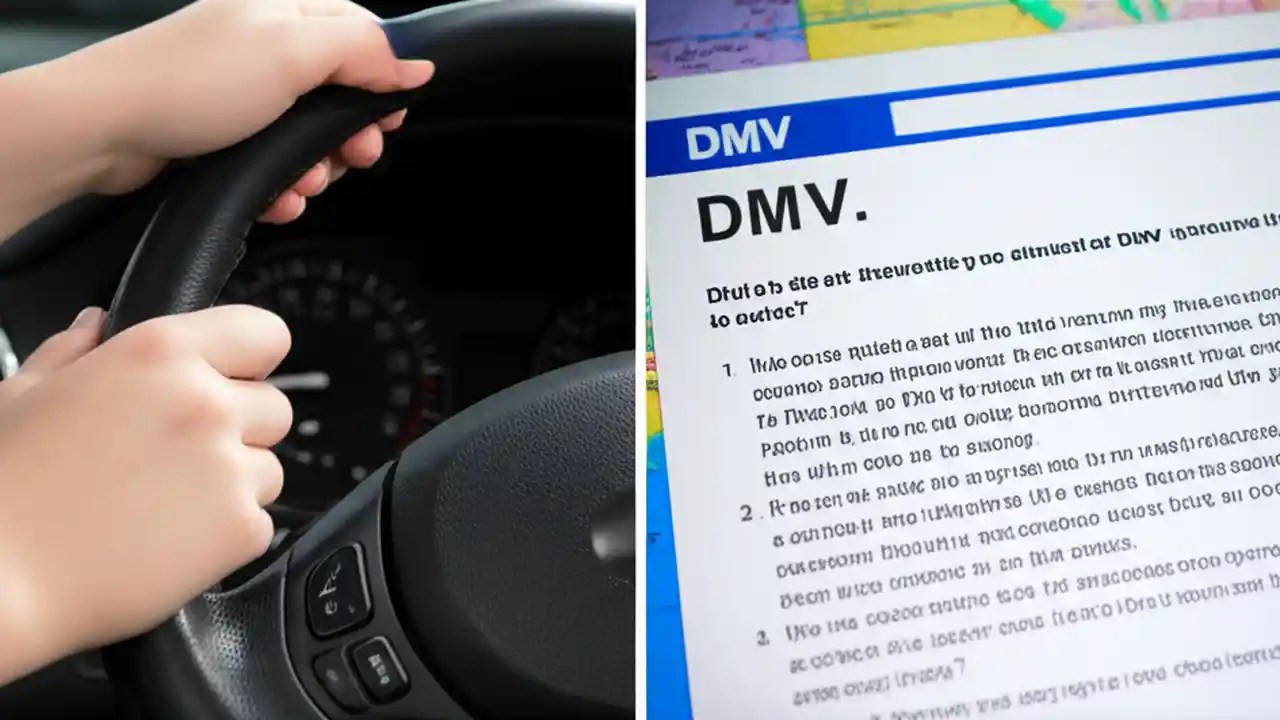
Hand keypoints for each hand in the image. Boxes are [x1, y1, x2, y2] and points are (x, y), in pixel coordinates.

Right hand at [0, 306, 291, 683]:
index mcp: (160, 353)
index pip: (264, 333)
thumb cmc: (3, 490)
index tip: (231, 378)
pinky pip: (259, 522)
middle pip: (274, 407)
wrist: (0, 583)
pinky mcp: (242, 529)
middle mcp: (206, 403)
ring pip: (269, 467)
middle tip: (176, 455)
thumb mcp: (21, 396)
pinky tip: (166, 539)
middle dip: (238, 428)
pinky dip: (225, 534)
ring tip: (162, 503)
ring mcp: (230, 468)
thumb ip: (71, 351)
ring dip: (234, 482)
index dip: (249, 359)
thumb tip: (97, 325)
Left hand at [68, 0, 433, 222]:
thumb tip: (413, 64)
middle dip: (351, 133)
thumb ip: (362, 52)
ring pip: (309, 135)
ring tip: (303, 185)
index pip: (361, 31)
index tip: (391, 113)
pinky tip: (277, 198)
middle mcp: (263, 46)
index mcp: (284, 11)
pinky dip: (282, 186)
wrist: (103, 129)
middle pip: (340, 90)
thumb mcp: (292, 53)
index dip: (386, 73)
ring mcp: (241, 92)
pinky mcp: (221, 134)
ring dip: (317, 168)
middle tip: (356, 156)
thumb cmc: (188, 82)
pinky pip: (273, 162)